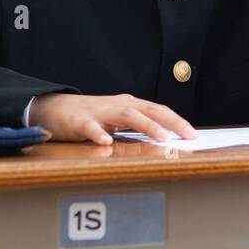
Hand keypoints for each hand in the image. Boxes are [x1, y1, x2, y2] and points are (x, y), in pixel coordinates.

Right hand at [29, 93, 197, 144]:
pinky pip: (90, 127)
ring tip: (161, 138)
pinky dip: (98, 134)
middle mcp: (119, 105)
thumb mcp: (118, 120)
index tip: (194, 135)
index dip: (177, 121)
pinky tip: (105, 143)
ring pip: (127, 116)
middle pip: (149, 110)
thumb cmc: (91, 116)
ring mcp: (100, 112)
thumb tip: (165, 140)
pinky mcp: (79, 121)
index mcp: (130, 105)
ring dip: (146, 126)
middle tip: (188, 135)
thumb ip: (138, 127)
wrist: (54, 108)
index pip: (159, 111)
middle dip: (171, 122)